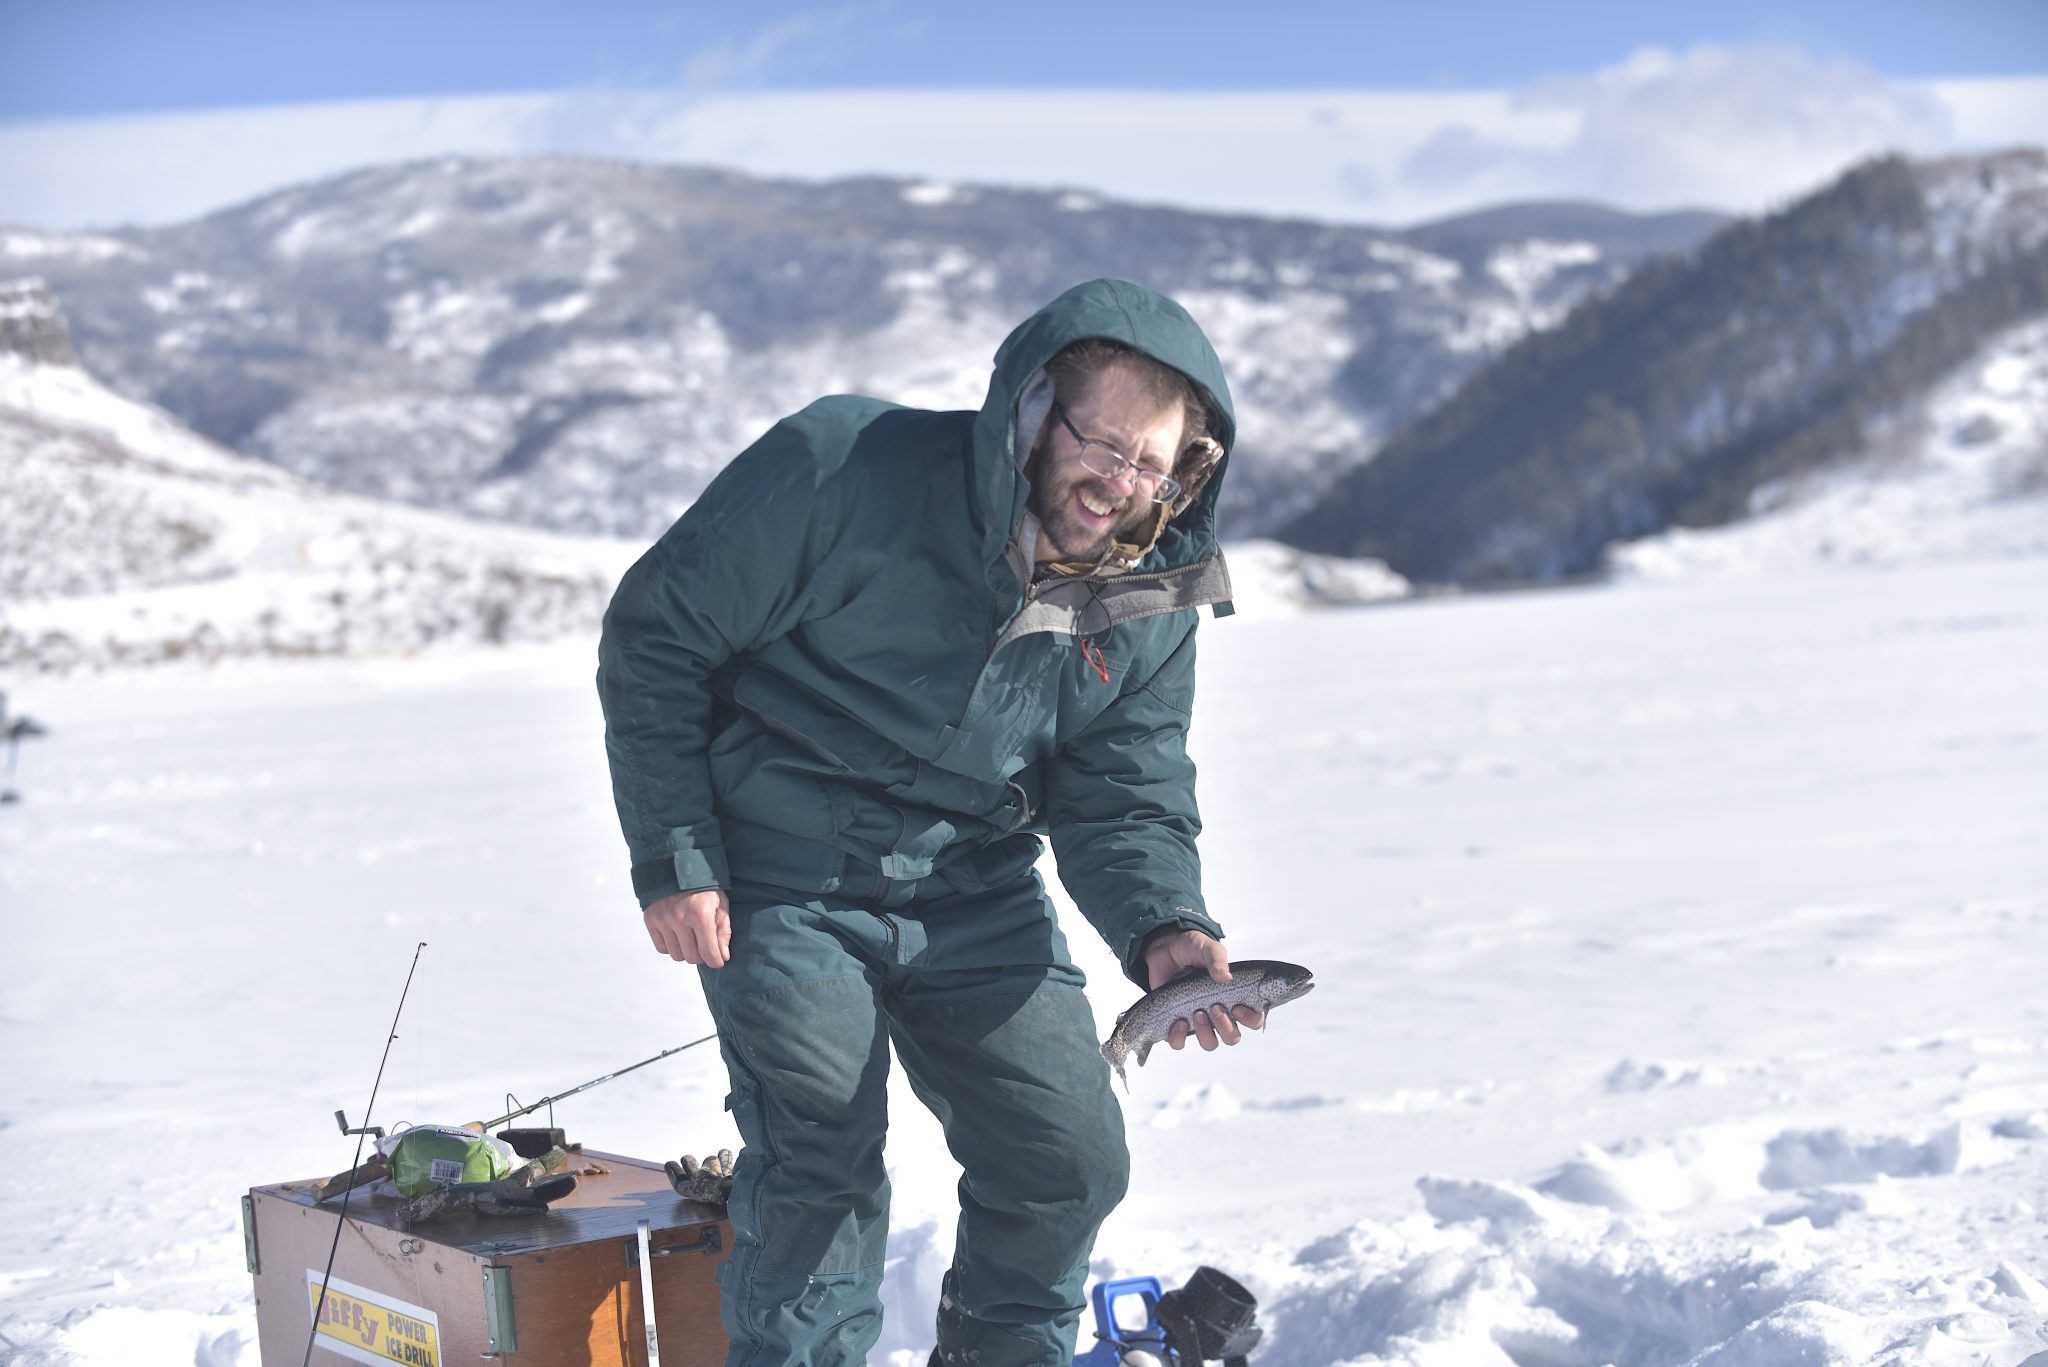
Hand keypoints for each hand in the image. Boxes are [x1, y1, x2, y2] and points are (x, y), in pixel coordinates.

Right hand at [645, 889, 731, 967]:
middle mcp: (679, 918)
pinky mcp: (650, 919)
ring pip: (676, 955)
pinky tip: (677, 934)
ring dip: (685, 951)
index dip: (716, 961)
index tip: (718, 961)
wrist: (678, 866)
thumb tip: (723, 956)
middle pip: (691, 957)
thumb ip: (723, 931)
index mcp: (700, 914)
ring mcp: (662, 919)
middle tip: (704, 945)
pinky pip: (661, 948)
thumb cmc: (704, 886)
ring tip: (691, 938)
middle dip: (701, 955)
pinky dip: (671, 946)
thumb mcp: (720, 904)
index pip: (708, 952)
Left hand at [1141, 928, 1263, 1051]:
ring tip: (1197, 1013)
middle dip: (1226, 1027)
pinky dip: (1179, 1037)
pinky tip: (1178, 1022)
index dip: (1251, 1019)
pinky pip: (1179, 1043)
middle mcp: (1218, 1013)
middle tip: (1215, 1007)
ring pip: (1209, 1043)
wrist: (1165, 949)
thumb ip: (1218, 958)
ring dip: (1205, 1033)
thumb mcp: (1207, 948)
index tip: (1238, 1007)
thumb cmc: (1193, 950)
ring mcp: (1197, 1021)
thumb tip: (1226, 978)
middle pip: (1232, 1037)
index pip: (1254, 1019)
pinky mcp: (1175, 1023)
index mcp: (1234, 997)